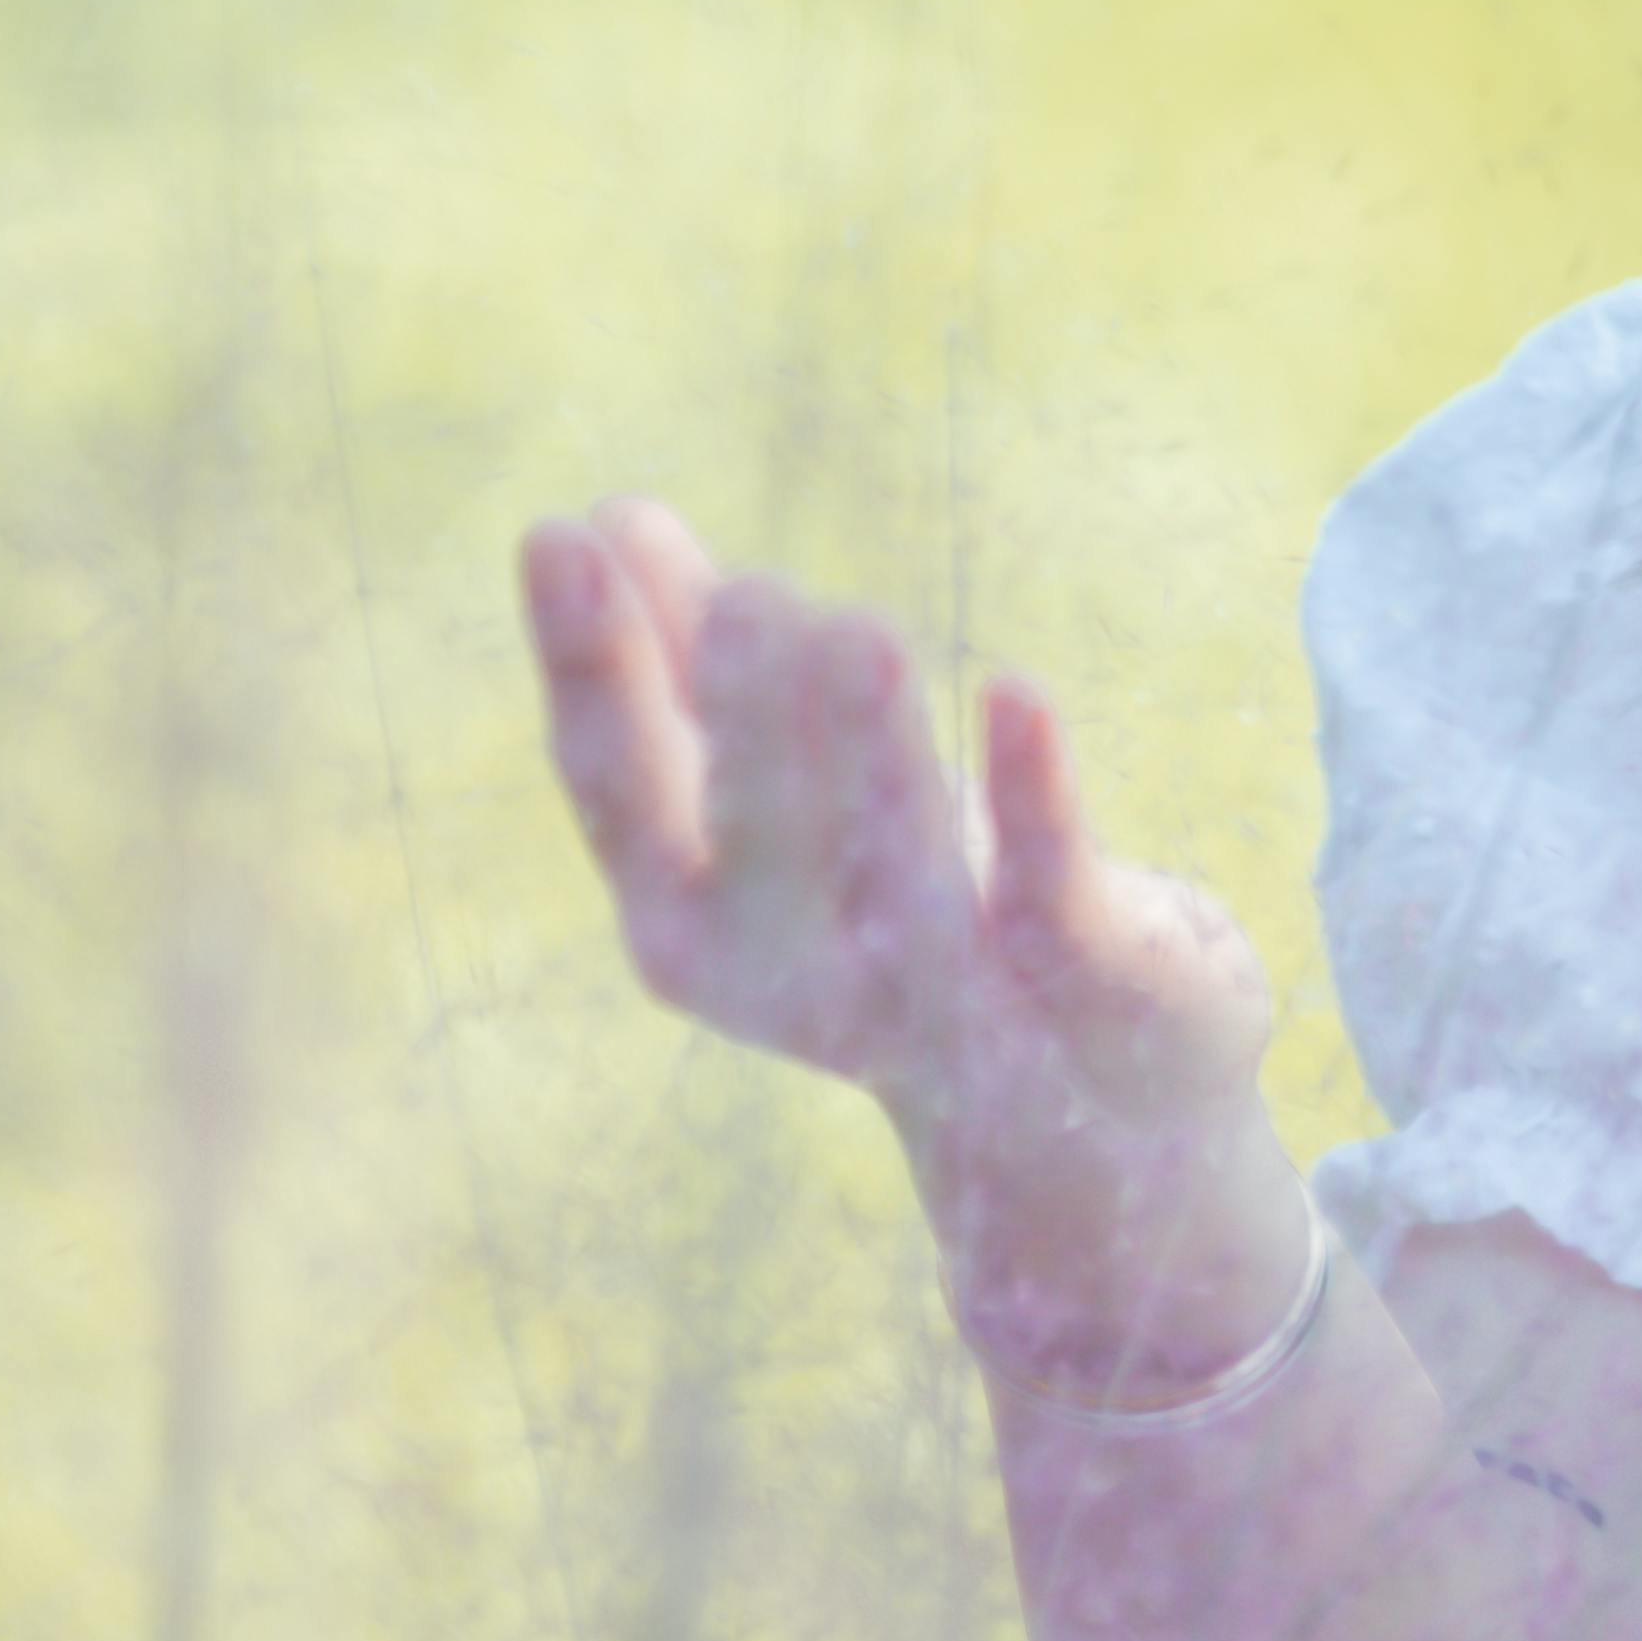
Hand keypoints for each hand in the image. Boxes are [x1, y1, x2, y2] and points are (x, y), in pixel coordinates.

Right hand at [520, 506, 1304, 1382]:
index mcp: (698, 927)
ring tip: (854, 626)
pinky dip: (1031, 790)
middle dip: (749, 715)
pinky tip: (1014, 692)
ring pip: (897, 863)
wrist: (1085, 1122)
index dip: (585, 668)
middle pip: (759, 840)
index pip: (619, 792)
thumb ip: (698, 667)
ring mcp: (945, 984)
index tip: (557, 534)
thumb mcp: (783, 800)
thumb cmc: (902, 919)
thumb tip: (608, 518)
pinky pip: (1048, 883)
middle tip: (754, 592)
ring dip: (873, 751)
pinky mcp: (1082, 971)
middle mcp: (804, 978)